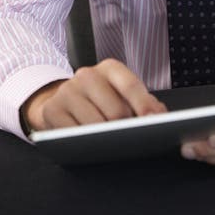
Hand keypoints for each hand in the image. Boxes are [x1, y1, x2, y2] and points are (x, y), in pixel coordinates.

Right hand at [21, 59, 166, 132]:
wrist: (60, 99)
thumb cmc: (100, 99)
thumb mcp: (121, 94)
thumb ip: (144, 102)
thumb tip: (161, 115)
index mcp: (110, 68)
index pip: (130, 85)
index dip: (144, 105)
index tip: (154, 122)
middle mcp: (87, 75)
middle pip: (115, 110)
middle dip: (125, 129)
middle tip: (129, 140)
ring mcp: (68, 91)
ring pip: (95, 126)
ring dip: (105, 140)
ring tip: (110, 143)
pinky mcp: (52, 110)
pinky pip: (74, 135)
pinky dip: (84, 145)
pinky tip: (88, 146)